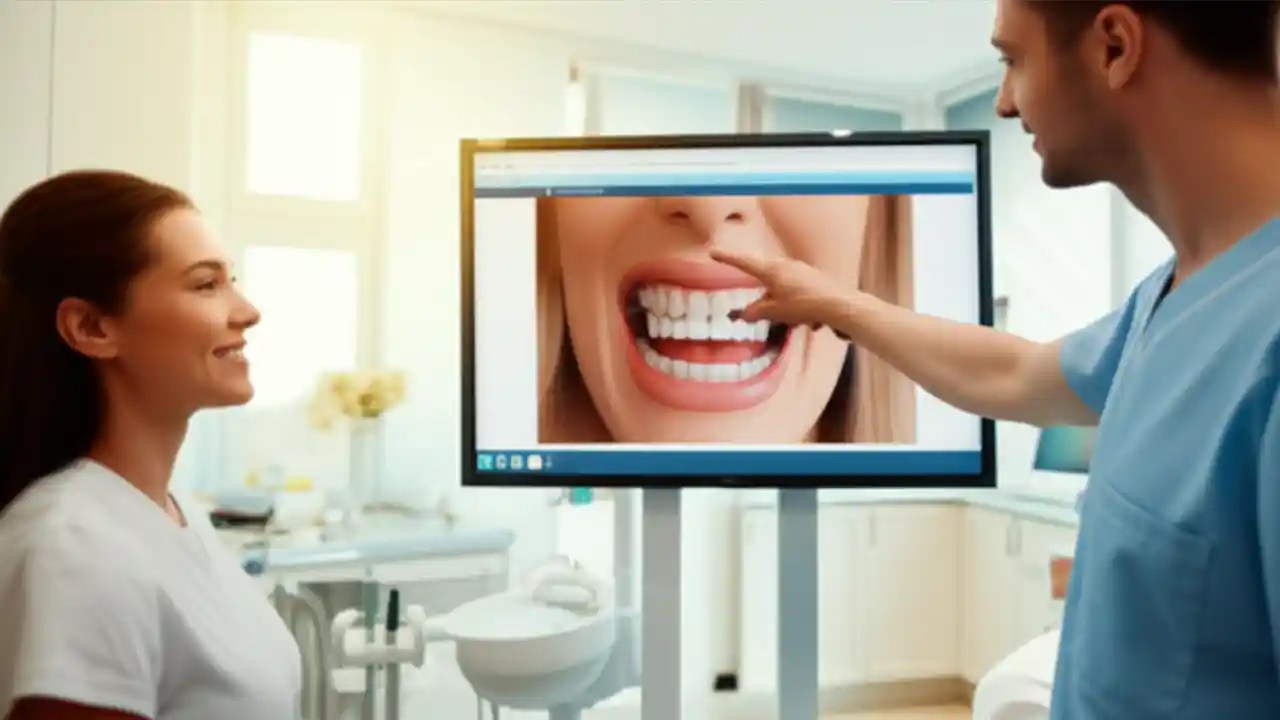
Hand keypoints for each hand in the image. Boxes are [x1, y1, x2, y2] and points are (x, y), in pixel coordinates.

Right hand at [709, 248, 852, 337]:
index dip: (727, 259)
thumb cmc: (802, 305)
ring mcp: (801, 271)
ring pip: (784, 290)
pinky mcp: (814, 279)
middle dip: (769, 299)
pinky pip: (800, 295)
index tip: (713, 252)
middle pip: (767, 280)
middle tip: (775, 314)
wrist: (839, 305)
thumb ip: (755, 312)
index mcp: (771, 270)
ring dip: (787, 308)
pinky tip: (813, 321)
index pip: (744, 263)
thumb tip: (742, 314)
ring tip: (799, 322)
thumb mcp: (774, 312)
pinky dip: (801, 309)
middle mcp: (785, 266)